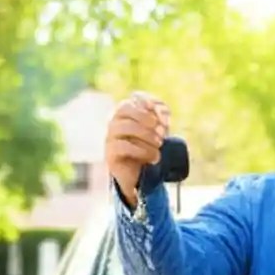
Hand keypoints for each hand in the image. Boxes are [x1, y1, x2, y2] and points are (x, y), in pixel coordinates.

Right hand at [105, 91, 169, 206]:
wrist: (139, 176)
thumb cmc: (148, 148)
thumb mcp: (158, 132)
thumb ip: (161, 119)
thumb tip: (162, 118)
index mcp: (127, 112)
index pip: (136, 97)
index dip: (151, 104)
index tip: (165, 118)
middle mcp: (115, 121)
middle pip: (125, 108)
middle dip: (146, 118)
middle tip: (162, 133)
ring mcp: (110, 137)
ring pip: (125, 126)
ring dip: (146, 136)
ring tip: (159, 146)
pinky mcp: (110, 153)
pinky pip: (123, 146)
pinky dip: (142, 151)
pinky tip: (153, 157)